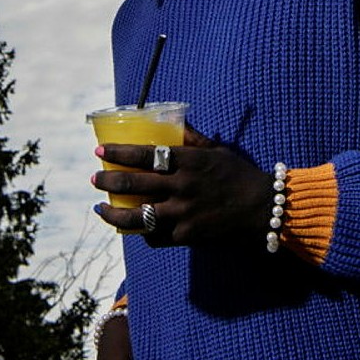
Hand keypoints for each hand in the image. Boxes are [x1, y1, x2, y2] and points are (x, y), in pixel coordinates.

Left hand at [91, 127, 271, 246]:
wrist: (263, 210)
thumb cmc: (240, 176)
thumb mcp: (217, 151)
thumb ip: (193, 140)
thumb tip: (174, 123)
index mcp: (189, 162)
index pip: (145, 154)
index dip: (119, 153)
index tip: (100, 151)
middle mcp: (182, 187)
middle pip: (134, 184)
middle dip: (108, 181)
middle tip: (95, 179)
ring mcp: (183, 214)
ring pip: (137, 217)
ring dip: (114, 214)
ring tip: (101, 209)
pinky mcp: (187, 236)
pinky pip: (155, 237)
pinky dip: (142, 233)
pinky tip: (132, 228)